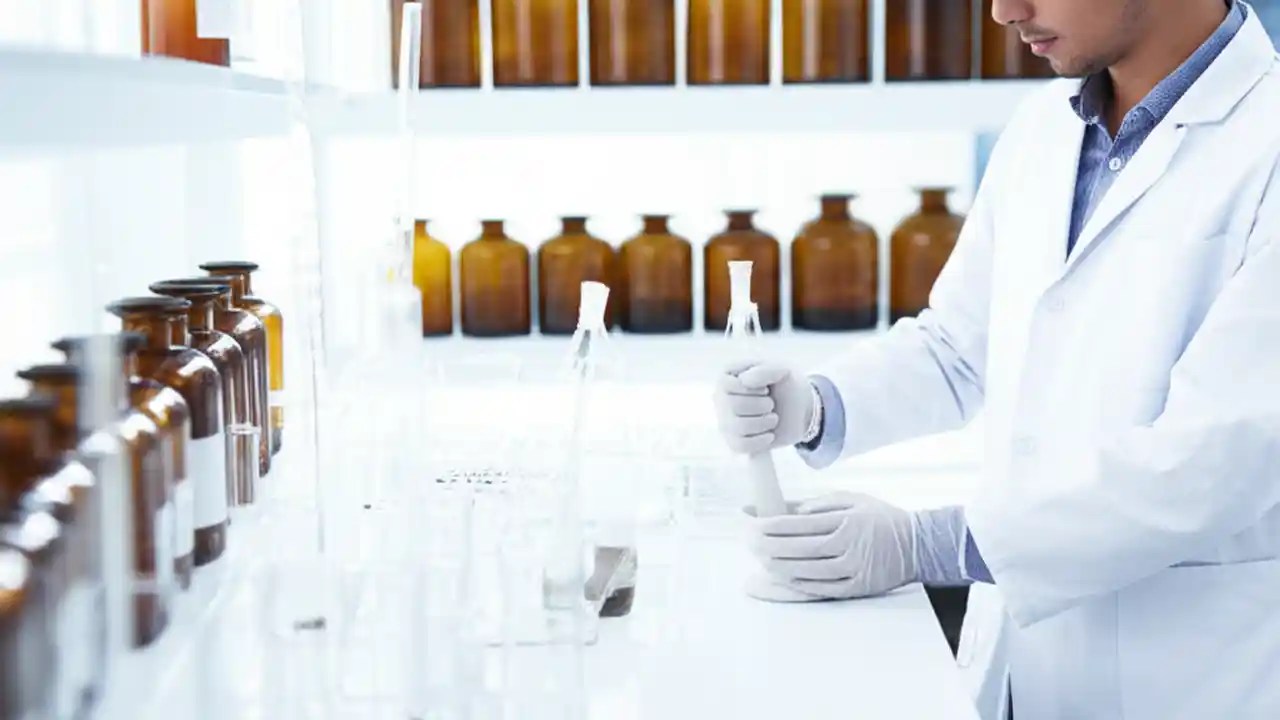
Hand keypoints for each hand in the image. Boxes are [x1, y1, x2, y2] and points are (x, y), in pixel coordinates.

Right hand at [713, 361, 815, 453]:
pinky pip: (741, 446)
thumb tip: (744, 381)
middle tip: (771, 404)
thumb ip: (764, 370)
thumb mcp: (781, 371)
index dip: (751, 388)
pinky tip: (770, 435)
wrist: (799, 409)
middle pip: (733, 406)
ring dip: (764, 423)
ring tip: (773, 418)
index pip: (726, 385)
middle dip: (762, 406)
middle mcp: (721, 399)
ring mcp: (726, 422)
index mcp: (727, 377)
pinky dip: (760, 441)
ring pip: (738, 427)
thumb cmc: (785, 386)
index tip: (766, 388)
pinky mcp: (734, 442)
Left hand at [746, 492, 917, 598]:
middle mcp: (848, 545)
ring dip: (779, 567)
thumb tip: (785, 509)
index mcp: (845, 520)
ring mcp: (853, 568)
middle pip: (798, 549)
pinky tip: (784, 578)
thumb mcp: (851, 499)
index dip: (771, 526)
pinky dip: (800, 584)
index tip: (752, 524)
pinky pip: (822, 589)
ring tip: (760, 561)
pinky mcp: (858, 587)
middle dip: (768, 547)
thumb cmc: (880, 518)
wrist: (918, 545)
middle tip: (748, 544)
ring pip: (807, 571)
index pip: (798, 524)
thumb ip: (816, 503)